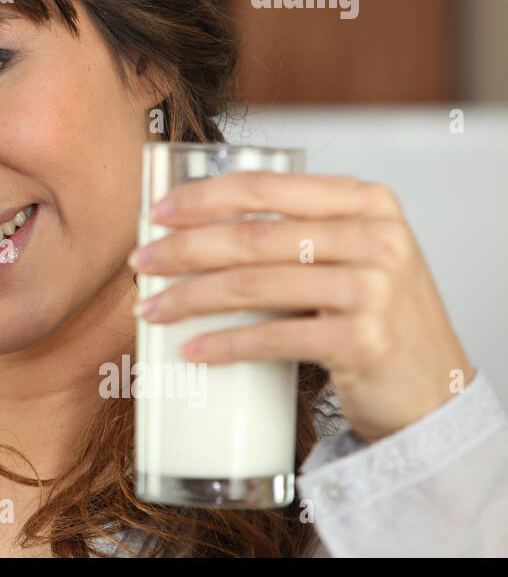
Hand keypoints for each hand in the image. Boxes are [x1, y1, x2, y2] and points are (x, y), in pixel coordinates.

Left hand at [126, 171, 475, 443]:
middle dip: (182, 250)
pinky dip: (224, 344)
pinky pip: (273, 337)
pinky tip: (192, 348)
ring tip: (151, 309)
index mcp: (367, 201)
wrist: (434, 389)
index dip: (202, 197)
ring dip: (189, 298)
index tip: (156, 213)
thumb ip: (297, 231)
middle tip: (141, 263)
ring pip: (253, 286)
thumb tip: (193, 228)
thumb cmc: (375, 317)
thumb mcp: (352, 255)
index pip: (266, 187)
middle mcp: (376, 237)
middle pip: (252, 237)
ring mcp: (374, 289)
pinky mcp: (364, 341)